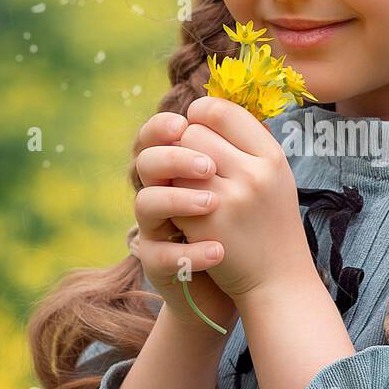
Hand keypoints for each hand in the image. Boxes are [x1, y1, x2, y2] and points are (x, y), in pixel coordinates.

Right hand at [132, 111, 237, 334]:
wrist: (243, 282)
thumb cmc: (242, 226)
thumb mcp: (240, 185)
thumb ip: (233, 150)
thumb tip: (244, 107)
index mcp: (173, 171)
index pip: (154, 136)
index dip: (166, 125)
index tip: (190, 120)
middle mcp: (158, 196)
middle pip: (147, 163)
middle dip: (175, 159)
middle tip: (208, 165)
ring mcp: (154, 231)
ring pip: (145, 204)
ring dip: (180, 200)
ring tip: (212, 203)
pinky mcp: (158, 265)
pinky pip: (161, 256)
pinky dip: (191, 253)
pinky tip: (218, 251)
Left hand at [170, 96, 314, 300]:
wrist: (278, 282)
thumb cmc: (271, 225)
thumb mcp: (275, 177)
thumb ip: (248, 143)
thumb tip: (208, 107)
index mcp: (273, 156)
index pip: (222, 110)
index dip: (200, 115)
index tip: (195, 128)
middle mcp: (255, 173)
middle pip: (193, 133)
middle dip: (184, 147)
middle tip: (191, 166)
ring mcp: (231, 198)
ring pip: (177, 161)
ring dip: (176, 175)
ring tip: (189, 190)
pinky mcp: (208, 224)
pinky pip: (172, 195)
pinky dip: (174, 205)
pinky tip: (188, 218)